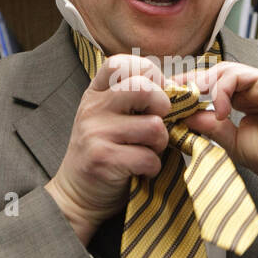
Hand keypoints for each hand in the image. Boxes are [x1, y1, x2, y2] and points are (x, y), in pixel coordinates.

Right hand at [46, 55, 171, 244]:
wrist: (77, 194)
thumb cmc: (107, 153)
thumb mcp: (112, 118)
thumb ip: (136, 100)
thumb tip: (180, 92)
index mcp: (96, 93)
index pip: (121, 63)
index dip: (149, 73)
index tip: (156, 93)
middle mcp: (92, 108)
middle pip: (142, 88)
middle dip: (163, 107)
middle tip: (159, 124)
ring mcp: (94, 133)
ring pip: (153, 126)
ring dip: (160, 143)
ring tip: (148, 151)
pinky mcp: (102, 159)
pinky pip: (148, 157)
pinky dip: (153, 167)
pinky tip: (141, 170)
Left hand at [171, 63, 257, 200]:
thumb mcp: (235, 143)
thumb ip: (212, 127)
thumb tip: (187, 115)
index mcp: (247, 99)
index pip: (213, 86)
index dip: (191, 90)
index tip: (170, 101)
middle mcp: (256, 86)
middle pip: (215, 73)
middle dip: (190, 84)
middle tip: (172, 98)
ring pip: (223, 70)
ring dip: (203, 87)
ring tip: (195, 107)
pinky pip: (237, 75)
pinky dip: (222, 90)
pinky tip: (220, 112)